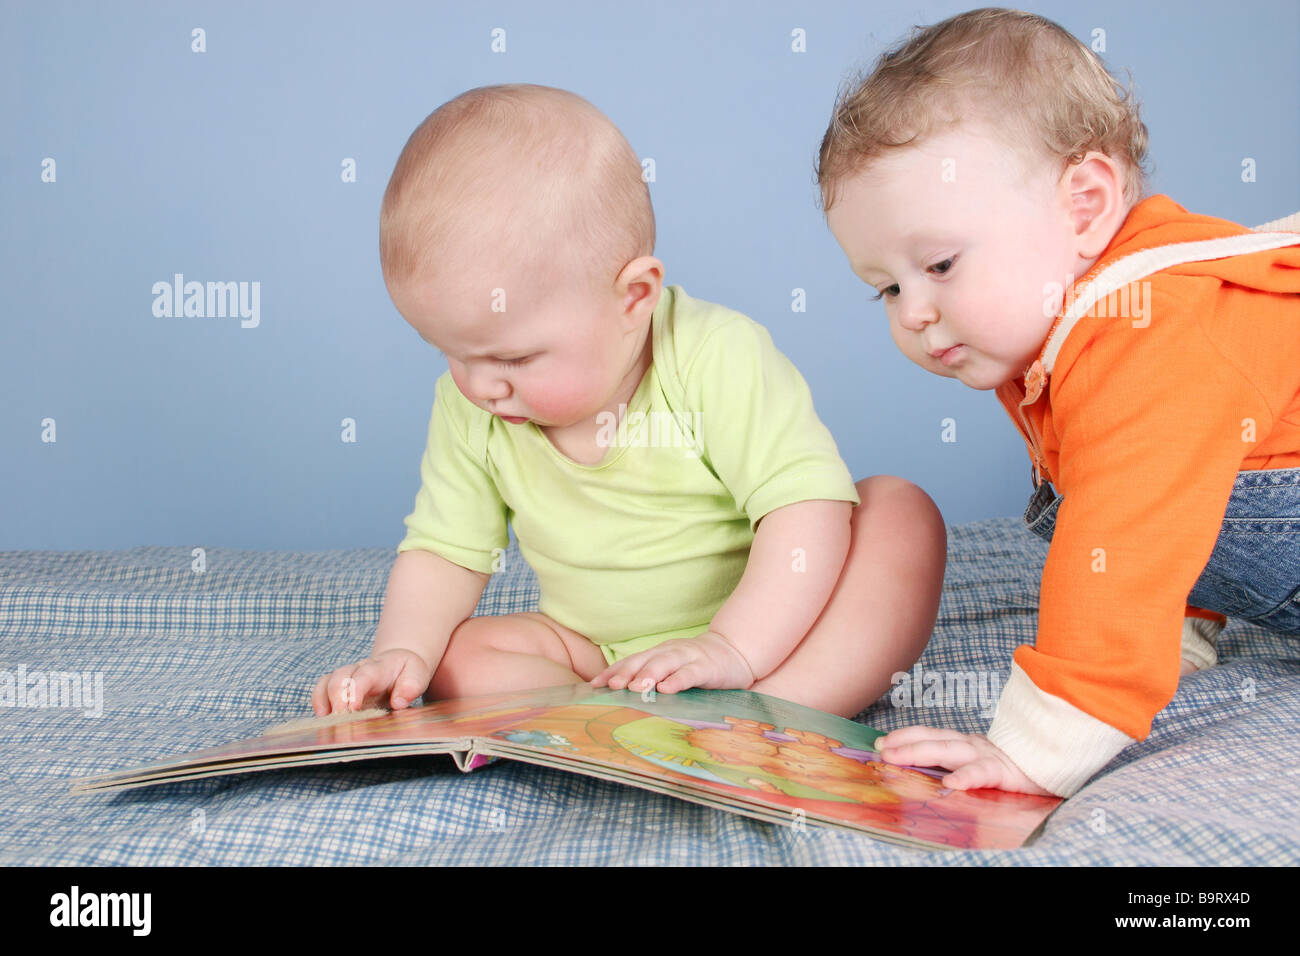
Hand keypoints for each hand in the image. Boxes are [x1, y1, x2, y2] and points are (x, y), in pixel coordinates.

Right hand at [311, 648, 433, 716]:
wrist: (398, 663)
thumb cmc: (408, 671)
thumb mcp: (417, 674)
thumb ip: (411, 686)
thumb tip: (398, 702)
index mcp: (378, 667)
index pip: (363, 675)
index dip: (355, 690)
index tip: (352, 708)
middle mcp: (357, 670)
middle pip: (340, 678)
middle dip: (337, 699)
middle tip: (341, 721)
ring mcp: (345, 678)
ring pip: (326, 683)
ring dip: (324, 702)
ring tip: (329, 722)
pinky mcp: (338, 689)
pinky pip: (320, 691)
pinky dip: (318, 704)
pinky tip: (323, 719)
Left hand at [589, 630, 755, 694]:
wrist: (734, 652)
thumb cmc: (696, 666)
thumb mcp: (671, 671)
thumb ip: (651, 680)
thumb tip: (620, 699)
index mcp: (657, 654)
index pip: (631, 662)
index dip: (613, 672)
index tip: (594, 686)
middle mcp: (669, 653)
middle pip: (644, 660)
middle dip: (626, 673)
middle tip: (612, 687)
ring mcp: (689, 658)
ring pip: (666, 663)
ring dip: (649, 674)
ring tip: (636, 687)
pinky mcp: (708, 667)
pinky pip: (691, 673)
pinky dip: (678, 680)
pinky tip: (668, 689)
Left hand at [874, 725, 1055, 795]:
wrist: (1053, 761)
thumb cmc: (1013, 765)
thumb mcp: (978, 761)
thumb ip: (955, 762)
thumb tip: (924, 770)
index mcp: (963, 743)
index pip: (930, 735)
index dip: (905, 736)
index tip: (881, 741)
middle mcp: (970, 744)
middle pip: (933, 740)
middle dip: (904, 743)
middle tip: (880, 749)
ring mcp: (986, 755)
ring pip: (949, 751)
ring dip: (920, 752)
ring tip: (897, 757)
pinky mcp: (1004, 771)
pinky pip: (981, 773)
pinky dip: (965, 777)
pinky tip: (950, 784)